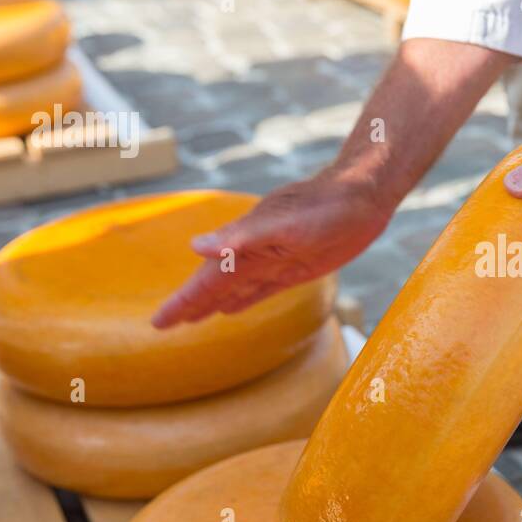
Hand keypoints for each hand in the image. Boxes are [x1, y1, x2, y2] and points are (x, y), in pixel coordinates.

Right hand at [151, 168, 391, 327]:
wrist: (364, 195)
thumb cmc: (326, 206)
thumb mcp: (284, 222)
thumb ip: (241, 236)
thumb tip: (196, 247)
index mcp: (245, 243)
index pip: (205, 280)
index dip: (183, 301)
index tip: (158, 322)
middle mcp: (254, 253)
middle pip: (214, 286)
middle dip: (189, 305)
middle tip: (161, 326)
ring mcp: (273, 260)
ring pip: (234, 288)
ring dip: (211, 303)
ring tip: (189, 319)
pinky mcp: (295, 268)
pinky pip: (260, 288)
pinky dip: (242, 299)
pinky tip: (230, 308)